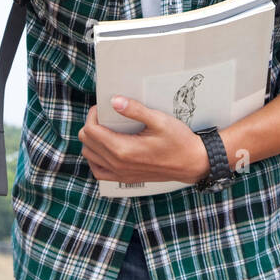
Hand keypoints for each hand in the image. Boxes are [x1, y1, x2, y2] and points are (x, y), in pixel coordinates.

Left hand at [78, 97, 209, 184]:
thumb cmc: (178, 141)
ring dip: (92, 141)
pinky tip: (106, 147)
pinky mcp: (125, 178)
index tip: (103, 107)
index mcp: (123, 150)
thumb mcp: (159, 120)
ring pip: (90, 156)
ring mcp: (120, 174)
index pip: (91, 131)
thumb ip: (135, 110)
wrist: (192, 163)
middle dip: (91, 125)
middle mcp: (118, 164)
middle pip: (87, 142)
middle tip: (105, 115)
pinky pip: (99, 171)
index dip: (93, 115)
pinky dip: (96, 158)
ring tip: (106, 129)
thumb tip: (114, 101)